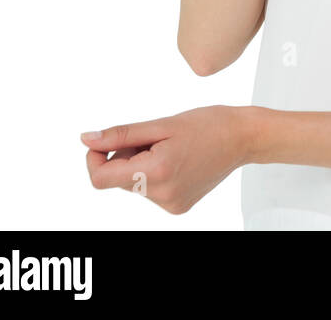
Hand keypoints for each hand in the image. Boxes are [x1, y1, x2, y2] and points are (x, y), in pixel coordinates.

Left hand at [82, 105, 251, 214]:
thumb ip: (121, 134)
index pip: (99, 178)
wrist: (244, 138)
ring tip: (170, 147)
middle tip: (153, 137)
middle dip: (125, 156)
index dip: (94, 158)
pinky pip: (150, 191)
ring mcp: (170, 204)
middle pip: (118, 179)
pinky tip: (178, 159)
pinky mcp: (178, 207)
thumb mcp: (161, 124)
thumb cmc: (207, 124)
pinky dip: (155, 174)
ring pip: (134, 185)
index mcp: (155, 172)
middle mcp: (162, 195)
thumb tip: (86, 139)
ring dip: (141, 165)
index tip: (106, 141)